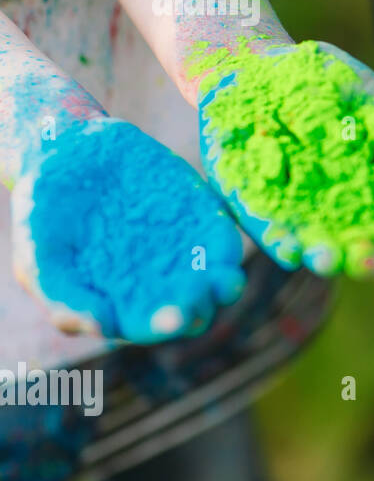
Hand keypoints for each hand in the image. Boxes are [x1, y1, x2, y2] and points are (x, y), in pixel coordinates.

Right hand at [11, 118, 244, 341]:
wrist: (64, 152)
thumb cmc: (44, 214)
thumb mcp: (39, 258)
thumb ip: (65, 300)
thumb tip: (104, 327)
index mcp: (122, 301)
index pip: (150, 326)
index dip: (162, 326)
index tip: (172, 318)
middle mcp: (159, 282)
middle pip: (192, 310)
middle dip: (198, 309)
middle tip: (195, 298)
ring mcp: (184, 250)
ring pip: (217, 280)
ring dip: (224, 286)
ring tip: (224, 281)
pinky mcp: (200, 217)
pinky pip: (222, 237)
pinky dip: (227, 246)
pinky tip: (226, 247)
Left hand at [190, 39, 373, 282]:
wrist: (254, 60)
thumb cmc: (323, 79)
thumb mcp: (369, 101)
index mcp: (367, 182)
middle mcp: (328, 201)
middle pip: (348, 239)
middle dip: (357, 257)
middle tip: (366, 266)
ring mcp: (287, 199)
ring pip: (306, 236)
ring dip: (317, 253)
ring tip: (328, 262)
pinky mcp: (245, 193)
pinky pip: (261, 218)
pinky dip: (274, 235)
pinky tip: (287, 250)